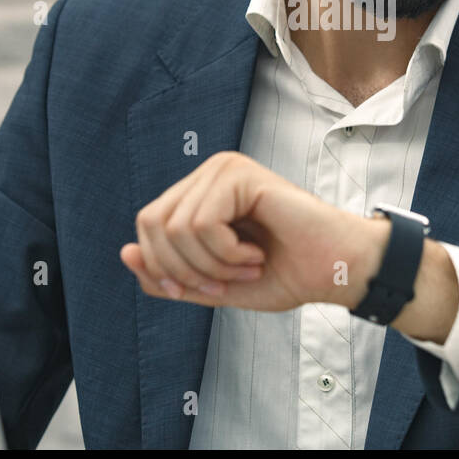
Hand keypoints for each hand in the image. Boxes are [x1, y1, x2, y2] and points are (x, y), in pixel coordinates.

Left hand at [120, 150, 380, 311]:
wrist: (333, 270)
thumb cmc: (285, 273)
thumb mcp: (213, 285)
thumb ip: (169, 275)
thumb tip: (124, 254)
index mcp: (200, 193)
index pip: (146, 225)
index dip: (163, 268)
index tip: (202, 290)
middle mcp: (209, 173)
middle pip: (152, 223)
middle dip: (184, 269)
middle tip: (226, 282)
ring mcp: (224, 168)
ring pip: (176, 227)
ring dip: (211, 264)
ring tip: (247, 267)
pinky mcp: (241, 174)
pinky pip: (202, 223)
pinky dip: (226, 253)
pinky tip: (255, 254)